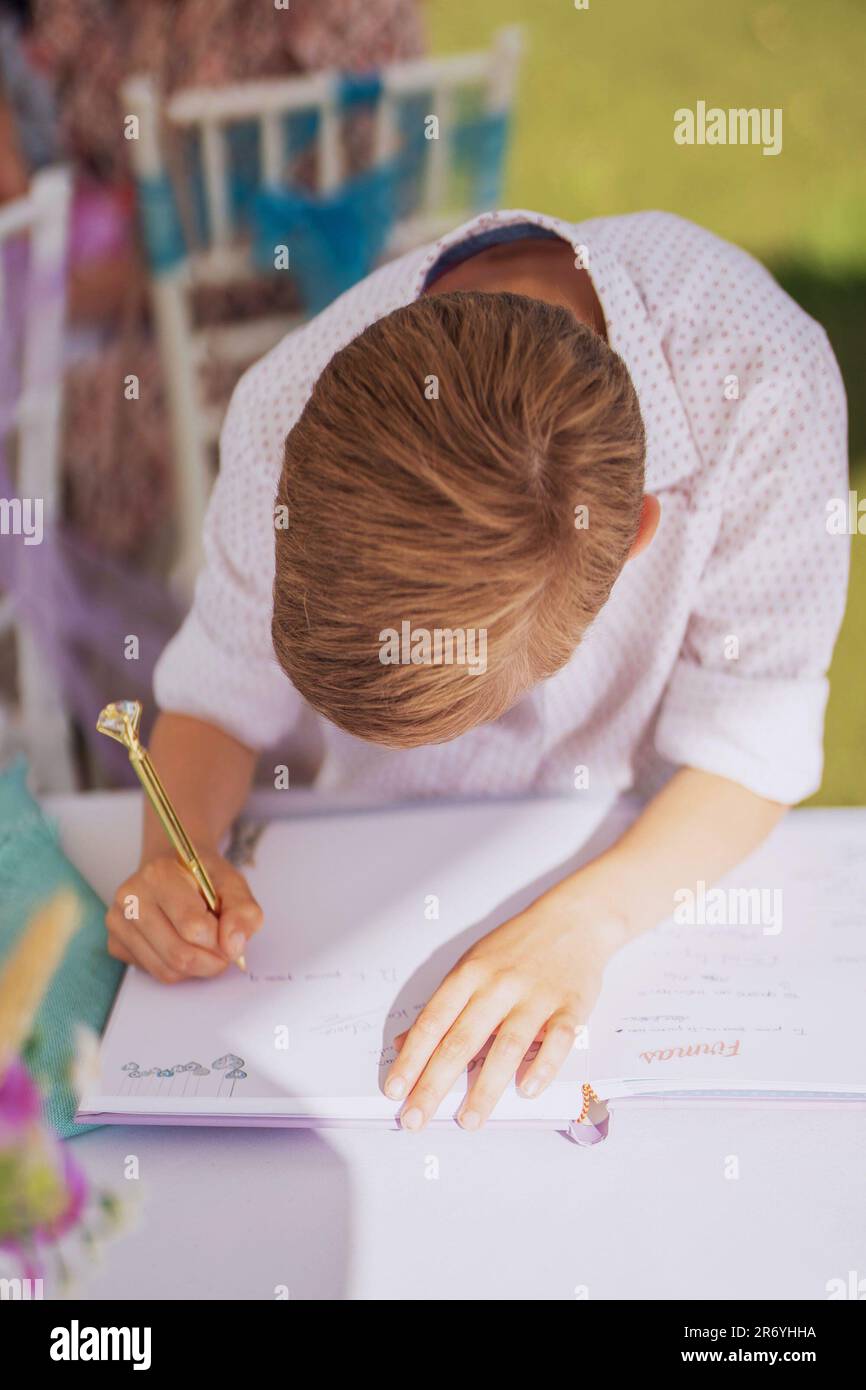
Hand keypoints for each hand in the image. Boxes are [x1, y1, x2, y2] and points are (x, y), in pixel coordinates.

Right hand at [106, 851, 262, 981]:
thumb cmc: (203, 878)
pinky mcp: (115, 943)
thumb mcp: (233, 884)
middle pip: (178, 954)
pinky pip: (154, 972)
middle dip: (211, 961)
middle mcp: (130, 897)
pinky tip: (182, 945)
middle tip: (224, 952)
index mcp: (159, 874)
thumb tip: (233, 947)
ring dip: (196, 968)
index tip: (230, 936)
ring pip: (166, 970)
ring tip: (204, 946)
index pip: (193, 927)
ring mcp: (118, 921)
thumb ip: (243, 912)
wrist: (174, 869)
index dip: (221, 941)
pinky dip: (177, 969)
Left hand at [384, 890, 627, 1130]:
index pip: (432, 1023)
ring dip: (485, 1089)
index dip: (411, 1060)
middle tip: (416, 1120)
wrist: (573, 919)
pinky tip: (526, 1091)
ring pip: (506, 1047)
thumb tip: (404, 1044)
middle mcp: (498, 986)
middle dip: (435, 1085)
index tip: (395, 1091)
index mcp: (469, 975)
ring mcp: (535, 996)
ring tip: (468, 1120)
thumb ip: (443, 1006)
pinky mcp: (570, 1006)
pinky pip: (557, 1041)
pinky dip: (542, 1067)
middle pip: (461, 1041)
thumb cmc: (517, 946)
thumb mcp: (471, 965)